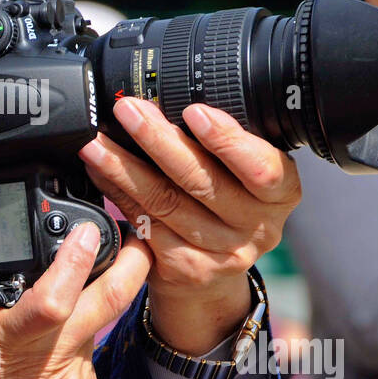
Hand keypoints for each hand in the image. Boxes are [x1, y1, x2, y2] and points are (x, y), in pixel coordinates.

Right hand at [0, 224, 151, 378]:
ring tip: (51, 314)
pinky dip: (69, 349)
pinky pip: (85, 360)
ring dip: (84, 311)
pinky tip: (40, 364)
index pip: (56, 294)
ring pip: (94, 328)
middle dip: (132, 263)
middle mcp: (51, 363)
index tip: (92, 229)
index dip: (80, 258)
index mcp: (7, 344)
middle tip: (136, 239)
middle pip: (110, 302)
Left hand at [79, 97, 300, 354]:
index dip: (227, 140)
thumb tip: (169, 99)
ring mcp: (222, 252)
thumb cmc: (229, 206)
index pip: (262, 167)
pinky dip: (117, 193)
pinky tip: (100, 172)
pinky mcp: (186, 269)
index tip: (193, 112)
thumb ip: (225, 145)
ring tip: (96, 142)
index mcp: (281, 192)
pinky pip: (145, 224)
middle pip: (202, 181)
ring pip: (166, 203)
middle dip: (158, 140)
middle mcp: (258, 226)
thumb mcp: (246, 175)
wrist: (217, 278)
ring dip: (123, 167)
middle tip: (128, 110)